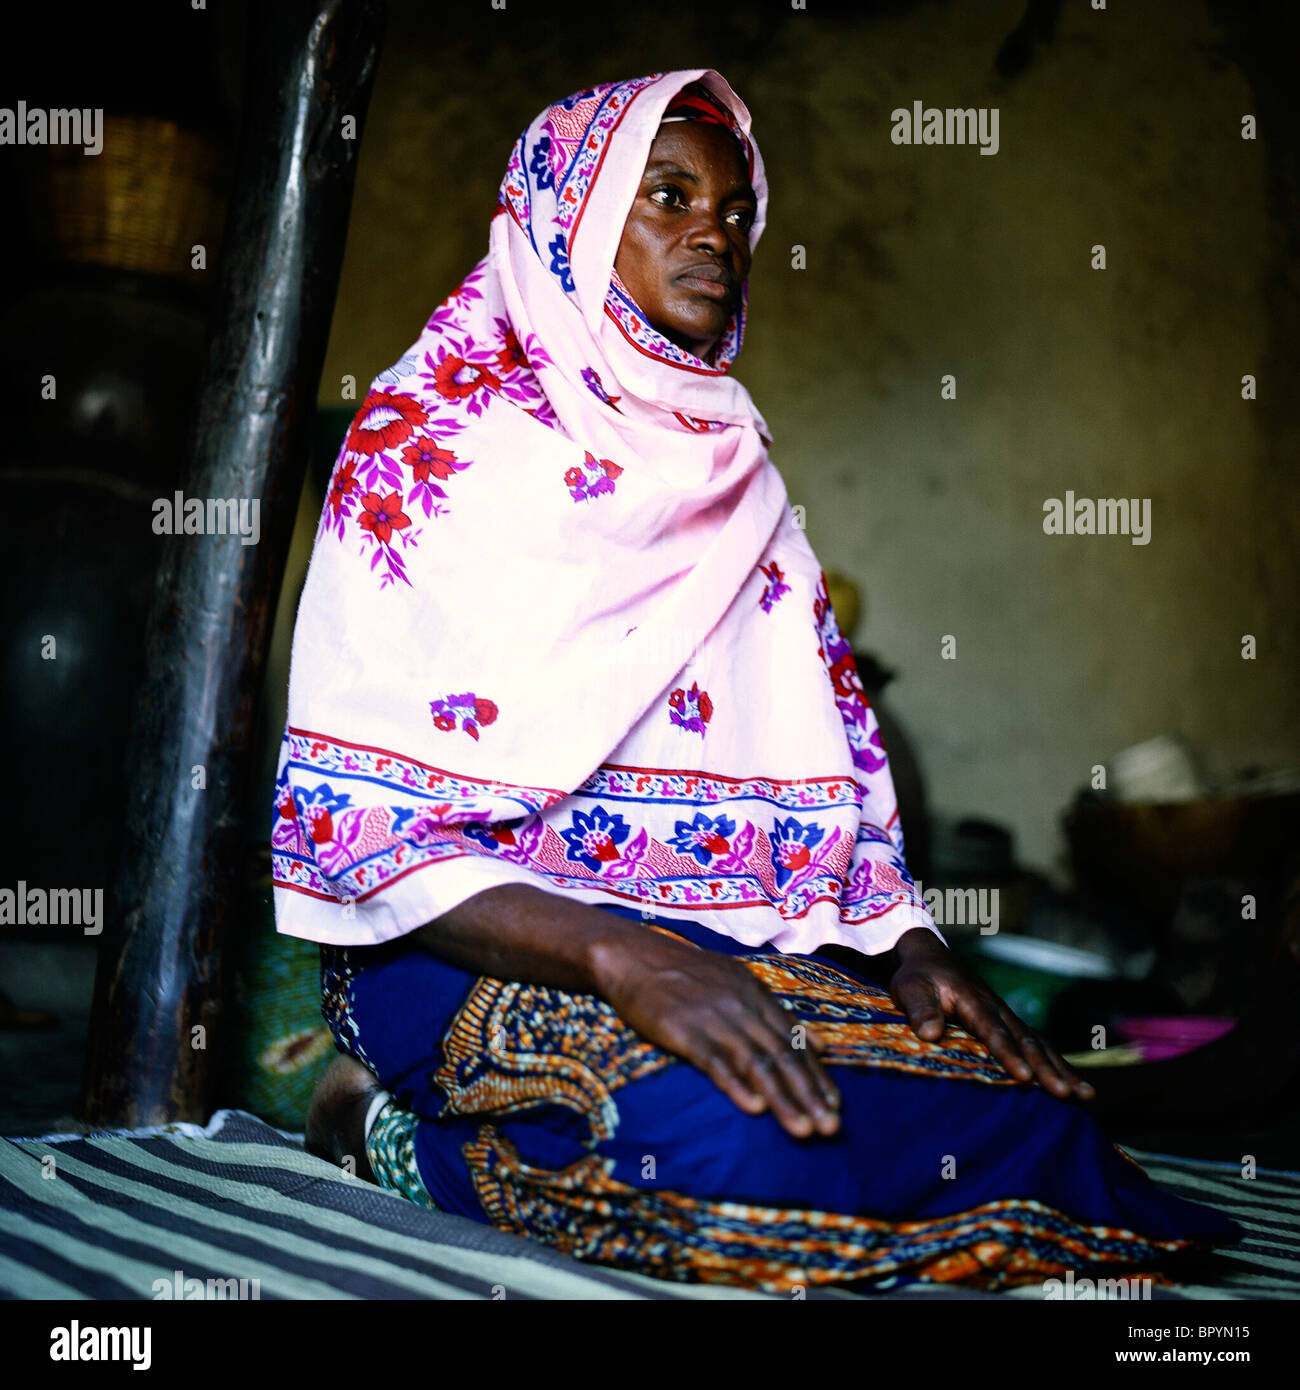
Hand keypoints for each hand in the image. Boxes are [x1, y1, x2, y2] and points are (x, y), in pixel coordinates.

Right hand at [589, 928, 841, 1139]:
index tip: (836, 1106)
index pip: (795, 1039)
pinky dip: (736, 1085)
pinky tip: (754, 1107)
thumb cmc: (687, 974)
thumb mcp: (738, 981)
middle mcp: (742, 1006)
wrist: (636, 957)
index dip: (817, 1075)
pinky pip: (715, 1061)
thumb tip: (820, 1043)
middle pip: (782, 1055)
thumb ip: (777, 1014)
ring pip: (756, 1063)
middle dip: (810, 1093)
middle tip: (831, 1128)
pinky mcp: (684, 1030)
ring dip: (783, 1099)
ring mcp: (714, 1018)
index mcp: (756, 995)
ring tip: (802, 1129)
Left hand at [888, 928, 1095, 1100]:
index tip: (1024, 1077)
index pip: (993, 1031)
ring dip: (1062, 1069)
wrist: (930, 957)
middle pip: (1026, 1040)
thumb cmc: (918, 976)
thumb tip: (930, 1034)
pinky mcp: (1010, 1023)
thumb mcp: (910, 988)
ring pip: (1039, 1043)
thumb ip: (920, 1008)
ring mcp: (1007, 1015)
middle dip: (1047, 1069)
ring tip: (1085, 1095)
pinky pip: (1038, 1044)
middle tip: (1066, 1094)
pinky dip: (1057, 1064)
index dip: (1009, 1054)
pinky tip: (1075, 1084)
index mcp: (973, 1001)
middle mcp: (997, 1008)